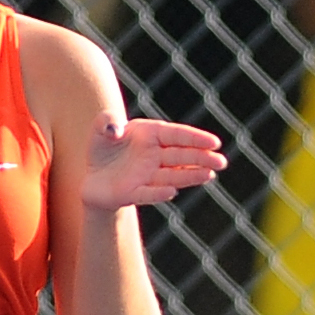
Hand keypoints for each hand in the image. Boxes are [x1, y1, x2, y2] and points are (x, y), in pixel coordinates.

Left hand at [78, 112, 225, 210]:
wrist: (93, 176)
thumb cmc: (103, 147)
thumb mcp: (100, 128)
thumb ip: (107, 121)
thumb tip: (116, 130)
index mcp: (151, 135)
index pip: (177, 135)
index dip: (196, 138)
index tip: (215, 143)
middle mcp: (153, 156)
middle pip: (181, 156)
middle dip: (201, 158)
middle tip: (221, 162)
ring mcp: (146, 176)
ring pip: (172, 175)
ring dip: (189, 175)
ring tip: (209, 175)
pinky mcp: (133, 193)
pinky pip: (147, 193)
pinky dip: (158, 193)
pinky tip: (172, 191)